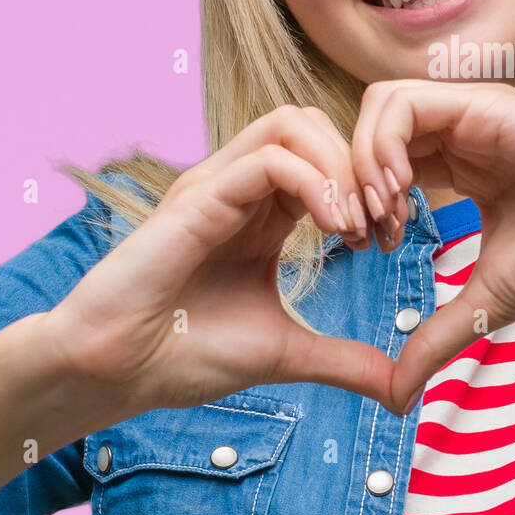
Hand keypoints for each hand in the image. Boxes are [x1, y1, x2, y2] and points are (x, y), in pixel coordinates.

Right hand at [45, 105, 405, 417]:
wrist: (114, 375)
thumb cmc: (184, 357)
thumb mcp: (286, 354)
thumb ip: (344, 361)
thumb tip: (400, 391)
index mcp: (260, 213)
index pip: (326, 157)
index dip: (368, 189)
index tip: (387, 241)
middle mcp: (238, 188)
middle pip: (316, 124)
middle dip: (362, 166)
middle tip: (380, 226)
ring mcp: (216, 186)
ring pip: (294, 122)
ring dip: (341, 165)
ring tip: (354, 226)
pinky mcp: (198, 198)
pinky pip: (270, 158)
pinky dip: (316, 182)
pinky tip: (332, 229)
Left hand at [349, 79, 514, 413]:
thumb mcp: (485, 304)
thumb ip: (436, 339)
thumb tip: (393, 400)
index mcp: (461, 167)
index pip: (381, 165)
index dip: (361, 203)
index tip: (371, 250)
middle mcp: (460, 134)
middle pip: (368, 133)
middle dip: (347, 183)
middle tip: (361, 234)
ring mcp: (468, 114)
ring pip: (376, 109)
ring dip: (360, 162)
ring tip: (382, 214)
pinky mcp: (478, 103)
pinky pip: (399, 102)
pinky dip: (381, 145)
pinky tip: (399, 192)